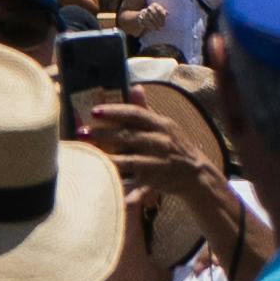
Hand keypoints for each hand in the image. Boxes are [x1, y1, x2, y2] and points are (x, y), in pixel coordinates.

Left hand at [81, 86, 242, 267]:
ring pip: (131, 161)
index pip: (135, 114)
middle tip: (82, 132)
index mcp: (161, 125)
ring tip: (89, 157)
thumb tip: (135, 86)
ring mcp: (158, 163)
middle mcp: (160, 142)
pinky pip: (140, 187)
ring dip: (109, 159)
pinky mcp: (157, 182)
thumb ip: (146, 109)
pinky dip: (130, 193)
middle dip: (103, 134)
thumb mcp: (165, 125)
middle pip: (129, 136)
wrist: (197, 175)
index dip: (114, 112)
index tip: (94, 112)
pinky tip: (115, 194)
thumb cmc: (175, 146)